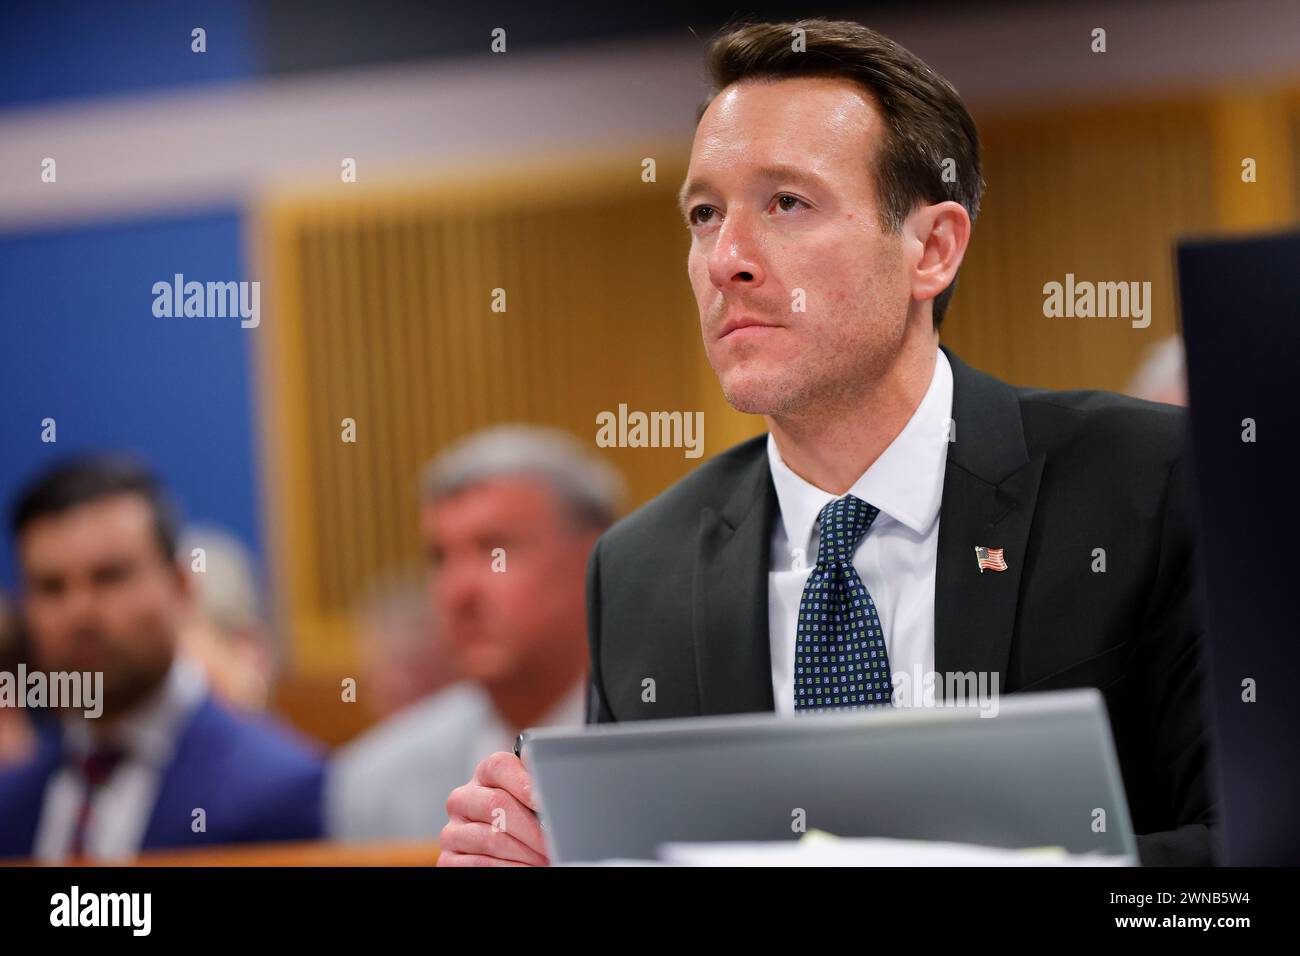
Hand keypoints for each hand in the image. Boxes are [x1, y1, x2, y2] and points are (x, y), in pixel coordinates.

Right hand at [438, 751, 549, 865]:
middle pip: (495, 803)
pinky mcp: (449, 859)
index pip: (498, 766)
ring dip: (525, 852)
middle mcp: (463, 799)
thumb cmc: (523, 818)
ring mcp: (453, 830)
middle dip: (530, 826)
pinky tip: (527, 867)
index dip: (525, 783)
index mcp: (484, 775)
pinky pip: (481, 864)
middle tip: (554, 839)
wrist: (506, 850)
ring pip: (491, 838)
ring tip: (546, 856)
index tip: (545, 801)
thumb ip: (535, 783)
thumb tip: (552, 782)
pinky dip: (511, 867)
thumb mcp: (527, 797)